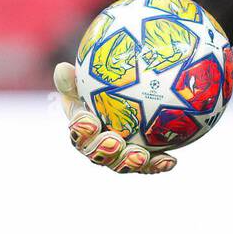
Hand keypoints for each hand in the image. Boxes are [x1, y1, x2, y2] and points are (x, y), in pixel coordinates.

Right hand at [53, 62, 175, 173]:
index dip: (82, 130)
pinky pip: (150, 165)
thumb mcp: (88, 77)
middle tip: (115, 141)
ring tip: (141, 156)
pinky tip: (171, 160)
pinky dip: (158, 164)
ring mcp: (121, 155)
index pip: (78, 133)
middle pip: (97, 154)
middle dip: (104, 151)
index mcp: (83, 129)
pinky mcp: (142, 160)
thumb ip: (74, 77)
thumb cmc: (104, 84)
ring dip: (130, 162)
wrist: (134, 93)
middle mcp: (99, 146)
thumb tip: (61, 68)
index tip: (90, 120)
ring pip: (122, 163)